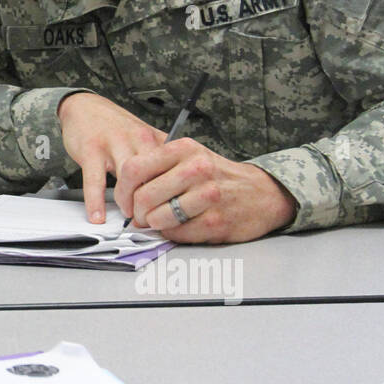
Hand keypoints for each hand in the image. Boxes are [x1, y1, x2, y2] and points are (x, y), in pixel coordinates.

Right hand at [57, 92, 167, 223]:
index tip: (169, 212)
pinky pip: (95, 180)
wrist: (84, 107)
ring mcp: (113, 144)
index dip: (171, 195)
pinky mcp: (91, 150)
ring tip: (128, 217)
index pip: (171, 170)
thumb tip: (175, 190)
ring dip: (128, 202)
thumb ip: (159, 161)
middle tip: (148, 220)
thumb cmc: (115, 127)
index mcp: (153, 139)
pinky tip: (97, 216)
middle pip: (152, 176)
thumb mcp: (143, 139)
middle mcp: (137, 139)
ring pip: (127, 179)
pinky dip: (96, 202)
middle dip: (151, 202)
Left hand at [113, 138, 296, 242]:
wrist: (262, 192)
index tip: (125, 202)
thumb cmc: (217, 176)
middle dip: (137, 213)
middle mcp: (196, 168)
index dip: (122, 191)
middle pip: (143, 197)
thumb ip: (157, 170)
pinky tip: (183, 226)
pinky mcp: (216, 221)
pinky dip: (173, 234)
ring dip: (155, 225)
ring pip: (158, 218)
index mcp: (183, 149)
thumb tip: (126, 195)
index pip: (134, 169)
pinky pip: (177, 234)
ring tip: (162, 221)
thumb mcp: (188, 158)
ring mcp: (208, 196)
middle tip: (142, 217)